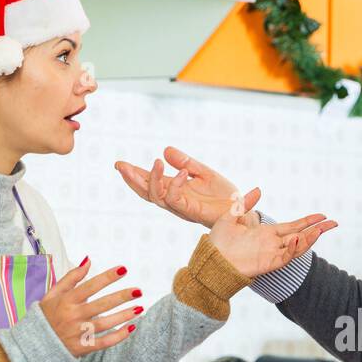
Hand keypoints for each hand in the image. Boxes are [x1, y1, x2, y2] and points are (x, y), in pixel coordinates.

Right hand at [37, 259, 143, 355]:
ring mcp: (79, 332)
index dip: (107, 277)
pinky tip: (132, 327)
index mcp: (66, 301)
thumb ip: (71, 277)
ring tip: (139, 308)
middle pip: (102, 304)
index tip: (123, 270)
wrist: (33, 344)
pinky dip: (119, 336)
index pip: (90, 286)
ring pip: (106, 323)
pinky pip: (104, 342)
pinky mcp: (83, 347)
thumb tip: (88, 260)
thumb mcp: (53, 293)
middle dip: (121, 297)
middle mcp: (73, 316)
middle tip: (138, 291)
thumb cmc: (46, 316)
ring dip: (124, 315)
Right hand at [115, 147, 260, 227]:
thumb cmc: (223, 194)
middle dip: (132, 179)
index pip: (150, 182)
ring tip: (156, 163)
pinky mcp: (192, 211)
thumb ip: (186, 162)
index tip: (119, 164)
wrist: (242, 209)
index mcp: (175, 190)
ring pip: (157, 197)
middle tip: (121, 166)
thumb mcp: (203, 172)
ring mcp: (181, 207)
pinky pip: (176, 200)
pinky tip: (181, 173)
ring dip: (152, 180)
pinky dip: (175, 185)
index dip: (134, 174)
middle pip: (146, 192)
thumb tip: (166, 150)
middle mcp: (174, 200)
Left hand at [208, 211, 337, 277]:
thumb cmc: (218, 242)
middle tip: (334, 223)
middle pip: (301, 236)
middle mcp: (273, 244)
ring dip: (309, 239)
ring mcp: (272, 254)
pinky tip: (298, 238)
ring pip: (297, 247)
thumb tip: (258, 189)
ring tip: (320, 230)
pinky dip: (293, 249)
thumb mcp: (231, 217)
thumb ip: (245, 204)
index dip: (308, 221)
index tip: (322, 216)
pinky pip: (285, 257)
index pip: (293, 226)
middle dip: (318, 230)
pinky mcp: (268, 263)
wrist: (210, 259)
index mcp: (267, 233)